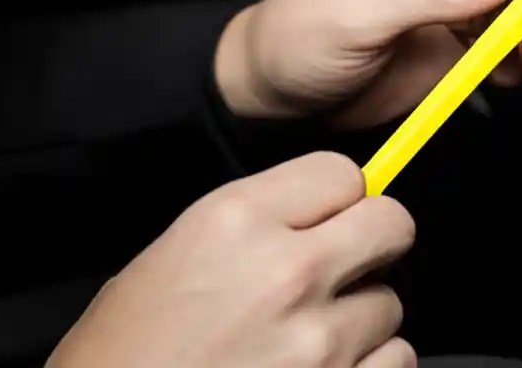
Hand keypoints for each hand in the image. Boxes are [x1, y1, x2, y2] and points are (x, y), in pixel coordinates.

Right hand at [47, 153, 415, 367]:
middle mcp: (287, 272)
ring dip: (363, 320)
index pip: (343, 173)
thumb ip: (255, 227)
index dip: (340, 197)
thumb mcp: (168, 260)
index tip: (329, 218)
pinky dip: (371, 367)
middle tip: (345, 269)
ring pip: (392, 303)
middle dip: (374, 244)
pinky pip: (397, 360)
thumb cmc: (124, 358)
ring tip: (310, 340)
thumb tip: (322, 219)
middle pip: (391, 225)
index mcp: (236, 222)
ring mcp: (319, 342)